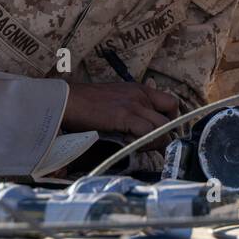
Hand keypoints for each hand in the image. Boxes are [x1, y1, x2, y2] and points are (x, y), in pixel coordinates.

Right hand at [62, 81, 180, 137]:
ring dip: (156, 142)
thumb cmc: (86, 104)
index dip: (171, 120)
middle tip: (154, 146)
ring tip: (142, 149)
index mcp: (140, 90)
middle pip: (170, 117)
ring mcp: (134, 104)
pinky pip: (147, 132)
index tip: (163, 133)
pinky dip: (145, 143)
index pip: (171, 103)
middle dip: (166, 135)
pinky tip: (134, 147)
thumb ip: (130, 110)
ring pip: (162, 127)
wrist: (67, 100)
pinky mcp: (124, 116)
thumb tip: (138, 130)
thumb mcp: (116, 99)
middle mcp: (141, 95)